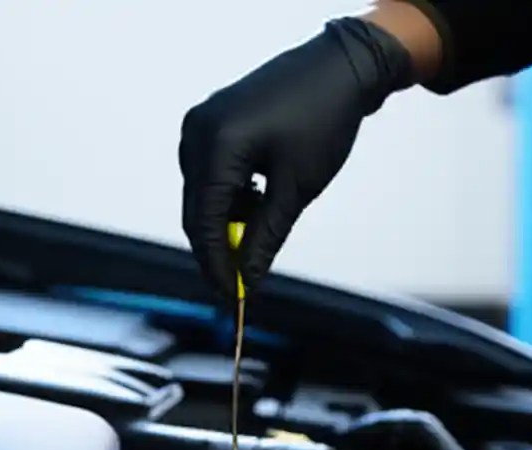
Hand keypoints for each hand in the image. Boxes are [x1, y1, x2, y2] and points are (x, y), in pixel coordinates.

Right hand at [179, 17, 415, 301]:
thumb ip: (265, 237)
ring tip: (261, 229)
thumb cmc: (323, 121)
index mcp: (217, 146)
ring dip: (224, 222)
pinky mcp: (208, 122)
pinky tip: (255, 201)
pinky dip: (226, 197)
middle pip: (196, 212)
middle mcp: (197, 133)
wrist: (335, 69)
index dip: (217, 266)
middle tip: (241, 283)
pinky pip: (206, 173)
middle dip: (218, 249)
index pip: (205, 224)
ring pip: (200, 195)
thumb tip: (247, 279)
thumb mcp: (296, 189)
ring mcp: (199, 124)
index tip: (233, 298)